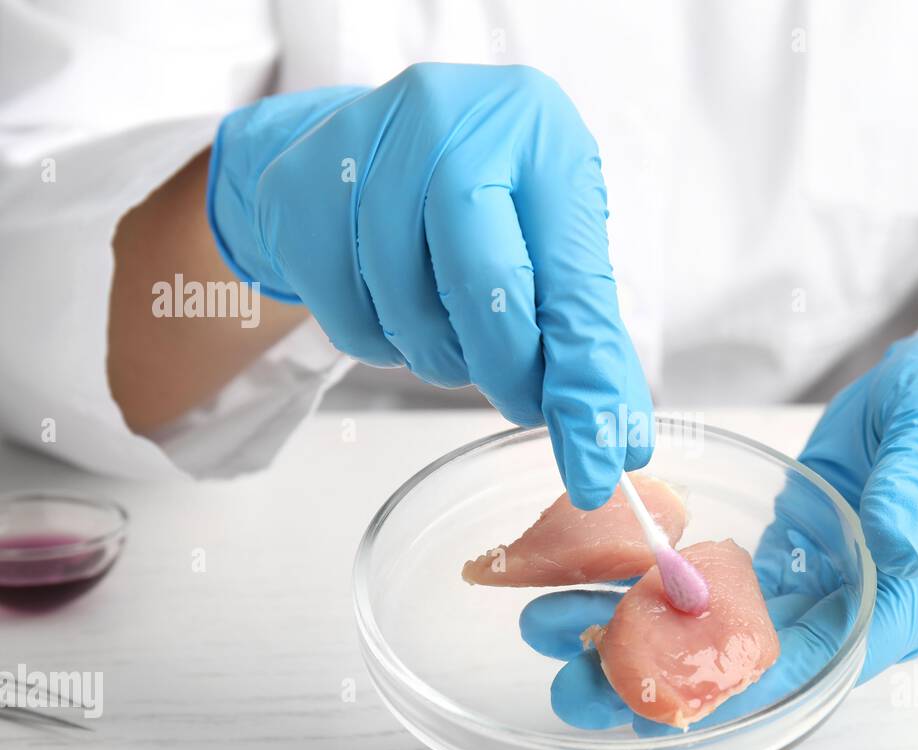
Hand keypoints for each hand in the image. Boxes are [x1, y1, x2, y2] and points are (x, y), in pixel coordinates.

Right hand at [208, 63, 651, 507]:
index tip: (599, 461)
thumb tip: (618, 437)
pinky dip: (380, 345)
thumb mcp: (547, 237)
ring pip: (408, 309)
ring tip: (454, 332)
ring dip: (440, 357)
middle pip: (484, 284)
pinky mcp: (296, 190)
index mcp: (537, 131)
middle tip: (521, 400)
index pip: (571, 276)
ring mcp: (364, 144)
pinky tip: (395, 310)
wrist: (355, 147)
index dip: (585, 377)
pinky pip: (347, 320)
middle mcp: (451, 119)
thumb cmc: (475, 197)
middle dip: (507, 368)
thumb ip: (583, 331)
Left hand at [519, 311, 917, 730]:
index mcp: (907, 600)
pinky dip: (660, 589)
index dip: (740, 682)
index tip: (662, 691)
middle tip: (574, 682)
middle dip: (661, 676)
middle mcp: (855, 607)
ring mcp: (817, 583)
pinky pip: (718, 584)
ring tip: (555, 632)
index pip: (818, 662)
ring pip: (721, 628)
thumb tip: (897, 539)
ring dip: (642, 634)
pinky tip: (598, 585)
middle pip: (753, 663)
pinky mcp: (787, 554)